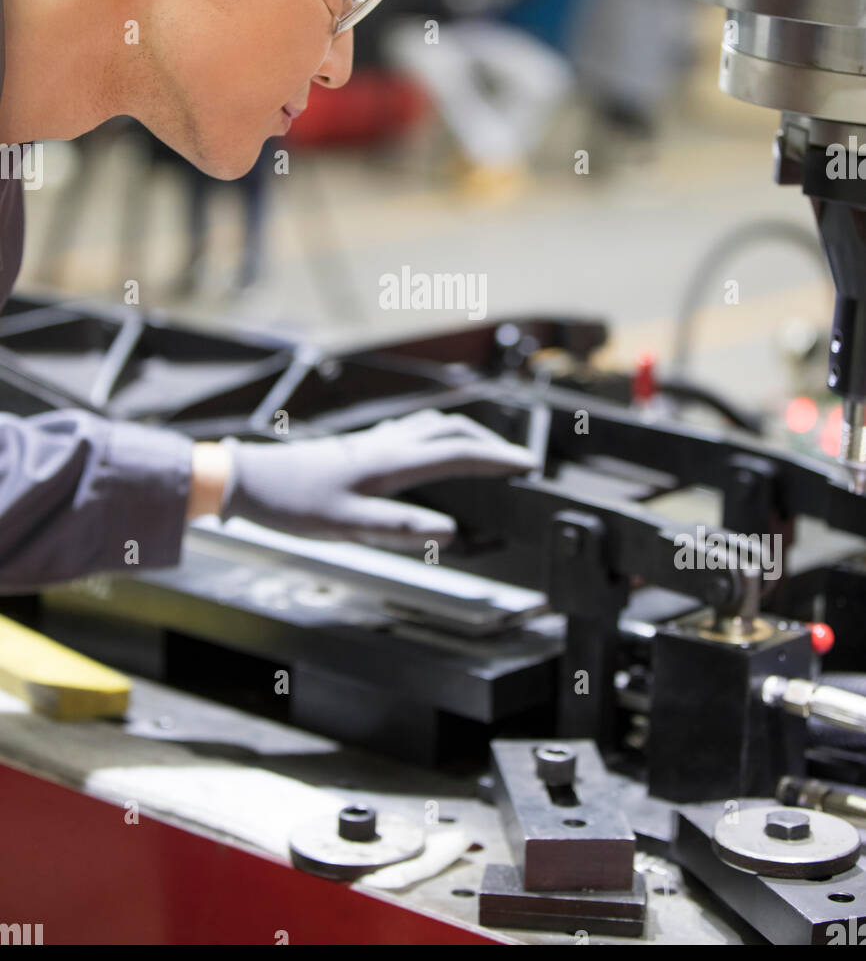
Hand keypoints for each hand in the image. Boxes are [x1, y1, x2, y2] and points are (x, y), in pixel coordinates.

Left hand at [215, 408, 536, 551]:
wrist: (249, 479)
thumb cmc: (292, 503)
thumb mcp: (347, 526)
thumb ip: (400, 529)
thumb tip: (450, 534)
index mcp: (390, 463)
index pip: (458, 454)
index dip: (498, 460)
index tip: (529, 466)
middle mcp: (387, 444)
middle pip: (453, 431)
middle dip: (491, 444)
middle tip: (519, 462)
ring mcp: (375, 441)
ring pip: (434, 426)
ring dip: (467, 435)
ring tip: (488, 453)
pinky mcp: (362, 445)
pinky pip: (415, 430)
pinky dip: (441, 436)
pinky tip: (436, 450)